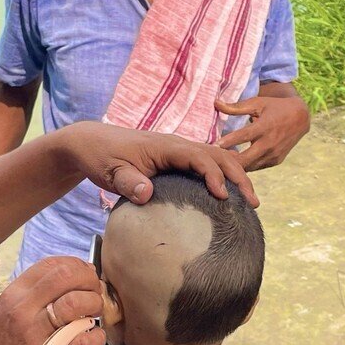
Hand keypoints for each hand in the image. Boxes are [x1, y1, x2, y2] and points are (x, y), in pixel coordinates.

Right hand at [0, 257, 106, 344]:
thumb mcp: (7, 313)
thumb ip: (34, 295)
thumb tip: (74, 274)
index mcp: (13, 295)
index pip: (50, 265)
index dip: (75, 265)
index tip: (85, 276)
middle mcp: (23, 309)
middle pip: (67, 276)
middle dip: (89, 281)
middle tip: (93, 294)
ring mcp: (36, 334)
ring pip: (77, 303)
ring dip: (94, 306)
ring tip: (92, 316)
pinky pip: (85, 339)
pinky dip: (96, 337)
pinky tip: (91, 338)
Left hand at [59, 121, 257, 205]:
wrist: (91, 142)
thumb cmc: (101, 157)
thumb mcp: (110, 172)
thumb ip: (127, 182)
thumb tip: (146, 193)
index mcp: (165, 146)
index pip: (198, 156)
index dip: (213, 175)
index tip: (223, 196)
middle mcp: (176, 145)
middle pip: (217, 155)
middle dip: (238, 176)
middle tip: (253, 202)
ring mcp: (178, 151)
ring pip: (216, 157)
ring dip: (235, 176)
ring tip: (250, 201)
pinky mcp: (176, 159)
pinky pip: (206, 164)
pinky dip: (222, 176)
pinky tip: (230, 195)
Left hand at [215, 94, 310, 170]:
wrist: (300, 118)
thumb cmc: (274, 108)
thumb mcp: (257, 103)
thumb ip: (236, 107)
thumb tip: (215, 103)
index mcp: (265, 126)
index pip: (245, 135)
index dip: (230, 141)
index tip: (216, 145)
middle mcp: (270, 143)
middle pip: (246, 158)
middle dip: (229, 161)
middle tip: (213, 160)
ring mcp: (274, 154)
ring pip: (250, 166)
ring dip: (236, 166)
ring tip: (219, 164)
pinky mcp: (275, 161)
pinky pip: (257, 167)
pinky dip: (245, 167)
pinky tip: (232, 166)